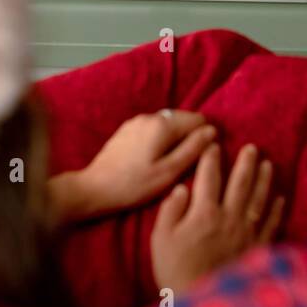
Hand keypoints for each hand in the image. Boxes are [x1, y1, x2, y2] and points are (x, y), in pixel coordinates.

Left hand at [47, 110, 216, 224]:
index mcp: (163, 125)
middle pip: (183, 119)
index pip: (199, 119)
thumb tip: (212, 132)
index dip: (205, 137)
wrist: (94, 189)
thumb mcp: (169, 172)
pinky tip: (154, 158)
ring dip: (175, 138)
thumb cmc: (134, 185)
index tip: (201, 158)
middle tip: (187, 163)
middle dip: (190, 136)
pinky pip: (153, 128)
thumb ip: (193, 150)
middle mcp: (150, 117)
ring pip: (168, 123)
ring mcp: (136, 121)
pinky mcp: (126, 130)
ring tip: (171, 162)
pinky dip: (161, 139)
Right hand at [150, 144, 284, 294]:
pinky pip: (271, 223)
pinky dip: (277, 209)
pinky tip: (280, 197)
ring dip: (264, 179)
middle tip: (251, 147)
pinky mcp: (258, 247)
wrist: (202, 300)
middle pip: (239, 182)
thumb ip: (170, 210)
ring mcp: (247, 231)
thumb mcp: (161, 239)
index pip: (208, 177)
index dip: (210, 158)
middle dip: (245, 162)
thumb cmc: (176, 270)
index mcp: (204, 212)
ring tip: (268, 163)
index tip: (213, 144)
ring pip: (259, 198)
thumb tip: (180, 187)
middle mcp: (229, 217)